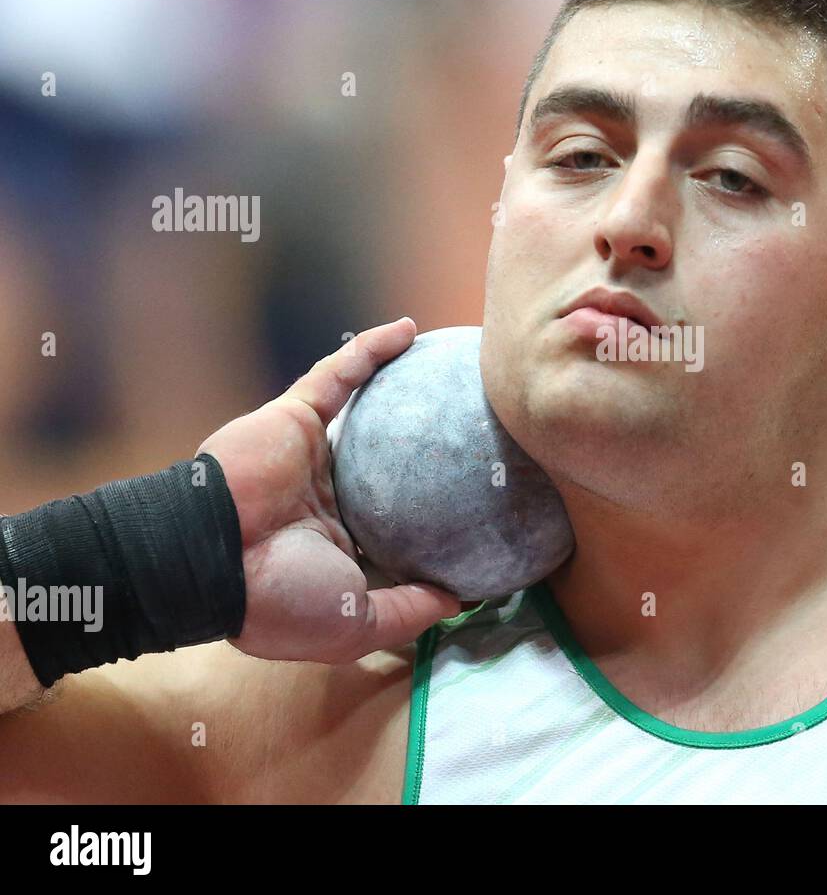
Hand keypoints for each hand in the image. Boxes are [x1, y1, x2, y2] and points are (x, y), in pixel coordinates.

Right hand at [196, 318, 460, 662]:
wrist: (214, 557)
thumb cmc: (282, 598)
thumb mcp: (356, 624)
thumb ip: (408, 610)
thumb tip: (460, 600)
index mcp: (338, 545)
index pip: (395, 526)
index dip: (433, 518)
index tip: (485, 509)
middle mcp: (327, 497)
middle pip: (389, 464)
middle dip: (429, 447)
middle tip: (481, 431)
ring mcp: (311, 454)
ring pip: (369, 410)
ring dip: (405, 385)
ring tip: (453, 369)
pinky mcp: (295, 415)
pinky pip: (340, 372)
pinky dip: (371, 349)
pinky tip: (410, 330)